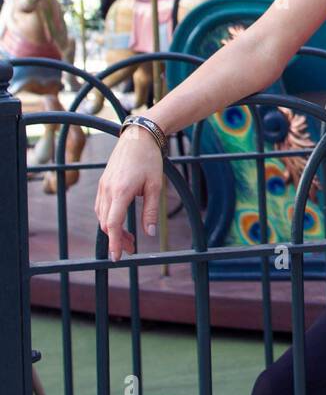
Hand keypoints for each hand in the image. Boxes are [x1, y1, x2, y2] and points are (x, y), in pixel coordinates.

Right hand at [94, 128, 163, 261]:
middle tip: (132, 249)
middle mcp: (107, 190)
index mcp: (121, 191)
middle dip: (117, 239)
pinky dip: (108, 218)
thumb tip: (150, 233)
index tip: (117, 257)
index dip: (114, 243)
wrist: (137, 137)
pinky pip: (101, 206)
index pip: (113, 224)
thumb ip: (151, 211)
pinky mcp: (103, 183)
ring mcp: (103, 186)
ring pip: (102, 216)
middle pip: (106, 223)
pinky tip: (119, 221)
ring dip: (113, 230)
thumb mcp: (155, 186)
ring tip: (130, 238)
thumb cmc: (149, 160)